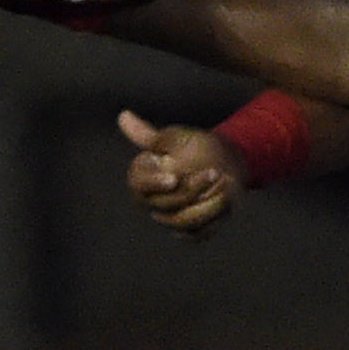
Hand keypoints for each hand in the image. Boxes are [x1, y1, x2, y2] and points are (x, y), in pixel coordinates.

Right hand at [118, 110, 246, 234]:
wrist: (225, 161)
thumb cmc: (196, 147)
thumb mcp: (175, 138)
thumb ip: (149, 135)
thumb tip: (123, 116)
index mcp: (144, 176)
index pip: (138, 184)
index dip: (154, 183)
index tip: (174, 177)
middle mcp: (152, 201)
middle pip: (164, 204)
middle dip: (192, 189)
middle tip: (214, 172)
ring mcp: (170, 217)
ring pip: (181, 222)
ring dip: (206, 204)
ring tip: (225, 184)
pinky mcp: (189, 231)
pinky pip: (196, 233)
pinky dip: (212, 218)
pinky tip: (225, 199)